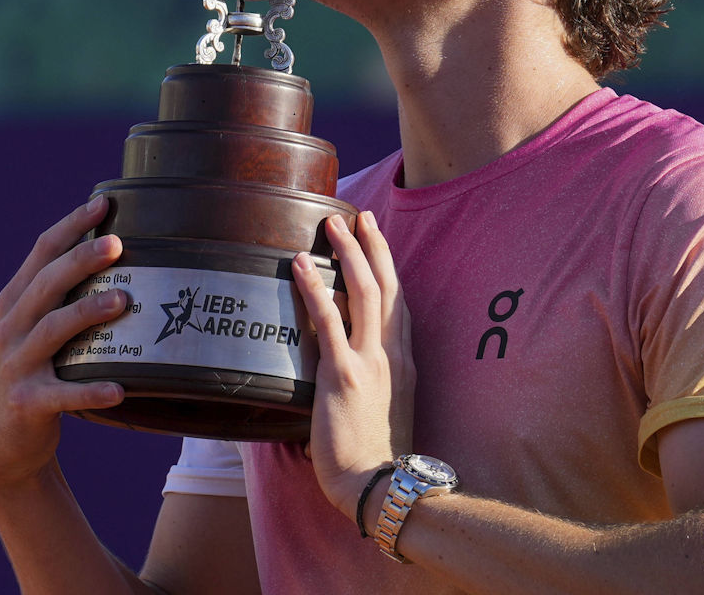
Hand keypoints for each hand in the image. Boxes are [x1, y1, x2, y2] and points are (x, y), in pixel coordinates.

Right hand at [0, 197, 131, 494]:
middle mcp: (11, 328)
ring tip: (122, 301)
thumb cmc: (28, 373)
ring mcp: (16, 365)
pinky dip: (90, 392)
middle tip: (117, 245)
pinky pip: (63, 396)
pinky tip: (119, 390)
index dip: (71, 226)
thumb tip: (111, 255)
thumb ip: (56, 297)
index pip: (41, 253)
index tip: (103, 204)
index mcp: (14, 303)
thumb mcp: (29, 330)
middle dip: (80, 260)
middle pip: (46, 285)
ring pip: (53, 331)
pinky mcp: (27, 403)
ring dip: (87, 314)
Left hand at [290, 210, 414, 522]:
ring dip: (348, 253)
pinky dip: (314, 288)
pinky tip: (299, 264)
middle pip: (387, 287)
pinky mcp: (344, 375)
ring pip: (364, 292)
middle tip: (359, 216)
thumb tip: (347, 370)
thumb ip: (372, 383)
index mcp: (404, 363)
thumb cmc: (376, 459)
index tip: (376, 242)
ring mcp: (371, 362)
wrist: (379, 487)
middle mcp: (393, 355)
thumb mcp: (384, 410)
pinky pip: (328, 321)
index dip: (388, 270)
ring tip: (332, 224)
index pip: (399, 305)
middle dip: (374, 247)